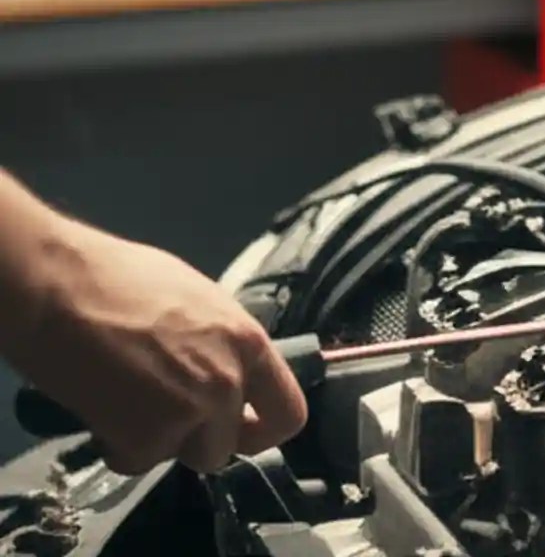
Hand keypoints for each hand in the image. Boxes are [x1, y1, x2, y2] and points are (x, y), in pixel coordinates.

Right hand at [5, 219, 306, 475]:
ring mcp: (189, 412)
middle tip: (165, 409)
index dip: (265, 428)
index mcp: (248, 342)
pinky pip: (139, 462)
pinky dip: (119, 446)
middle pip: (230, 444)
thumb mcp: (199, 300)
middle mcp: (228, 382)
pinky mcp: (145, 438)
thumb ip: (224, 343)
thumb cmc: (120, 280)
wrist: (56, 288)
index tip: (244, 428)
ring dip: (161, 442)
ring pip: (186, 456)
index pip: (288, 412)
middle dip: (199, 435)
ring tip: (131, 401)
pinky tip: (103, 409)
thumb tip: (233, 369)